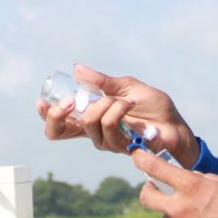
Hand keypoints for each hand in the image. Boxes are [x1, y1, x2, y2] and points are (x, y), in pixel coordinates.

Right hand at [36, 64, 199, 168]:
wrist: (175, 123)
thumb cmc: (152, 106)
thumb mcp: (126, 86)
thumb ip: (102, 81)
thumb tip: (77, 69)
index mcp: (91, 118)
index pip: (59, 124)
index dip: (45, 115)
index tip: (42, 101)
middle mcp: (93, 133)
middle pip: (57, 132)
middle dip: (58, 114)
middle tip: (71, 102)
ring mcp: (106, 142)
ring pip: (90, 123)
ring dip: (106, 104)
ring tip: (123, 99)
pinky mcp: (120, 147)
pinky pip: (110, 126)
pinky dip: (119, 109)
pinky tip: (130, 104)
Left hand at [131, 148, 217, 217]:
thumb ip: (205, 179)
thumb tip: (191, 178)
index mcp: (191, 187)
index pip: (155, 168)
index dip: (142, 159)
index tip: (137, 156)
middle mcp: (180, 209)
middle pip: (147, 196)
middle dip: (149, 189)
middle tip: (158, 188)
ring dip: (173, 213)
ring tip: (197, 215)